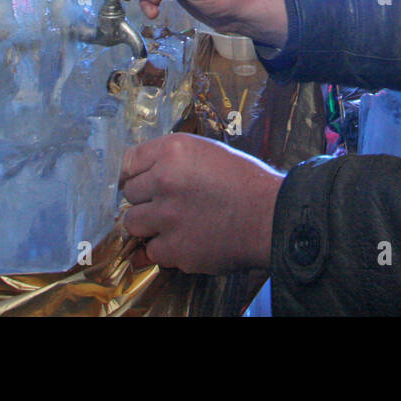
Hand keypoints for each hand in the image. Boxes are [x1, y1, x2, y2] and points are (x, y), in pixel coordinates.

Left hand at [119, 133, 284, 274]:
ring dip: (149, 226)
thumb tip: (145, 173)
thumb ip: (173, 159)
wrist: (271, 216)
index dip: (137, 174)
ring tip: (173, 224)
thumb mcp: (208, 152)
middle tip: (168, 204)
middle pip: (129, 194)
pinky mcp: (174, 248)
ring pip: (132, 223)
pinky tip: (186, 240)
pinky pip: (152, 250)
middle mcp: (164, 180)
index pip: (129, 161)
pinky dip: (166, 249)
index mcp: (173, 150)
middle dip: (145, 200)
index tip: (144, 184)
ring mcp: (166, 216)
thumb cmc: (246, 181)